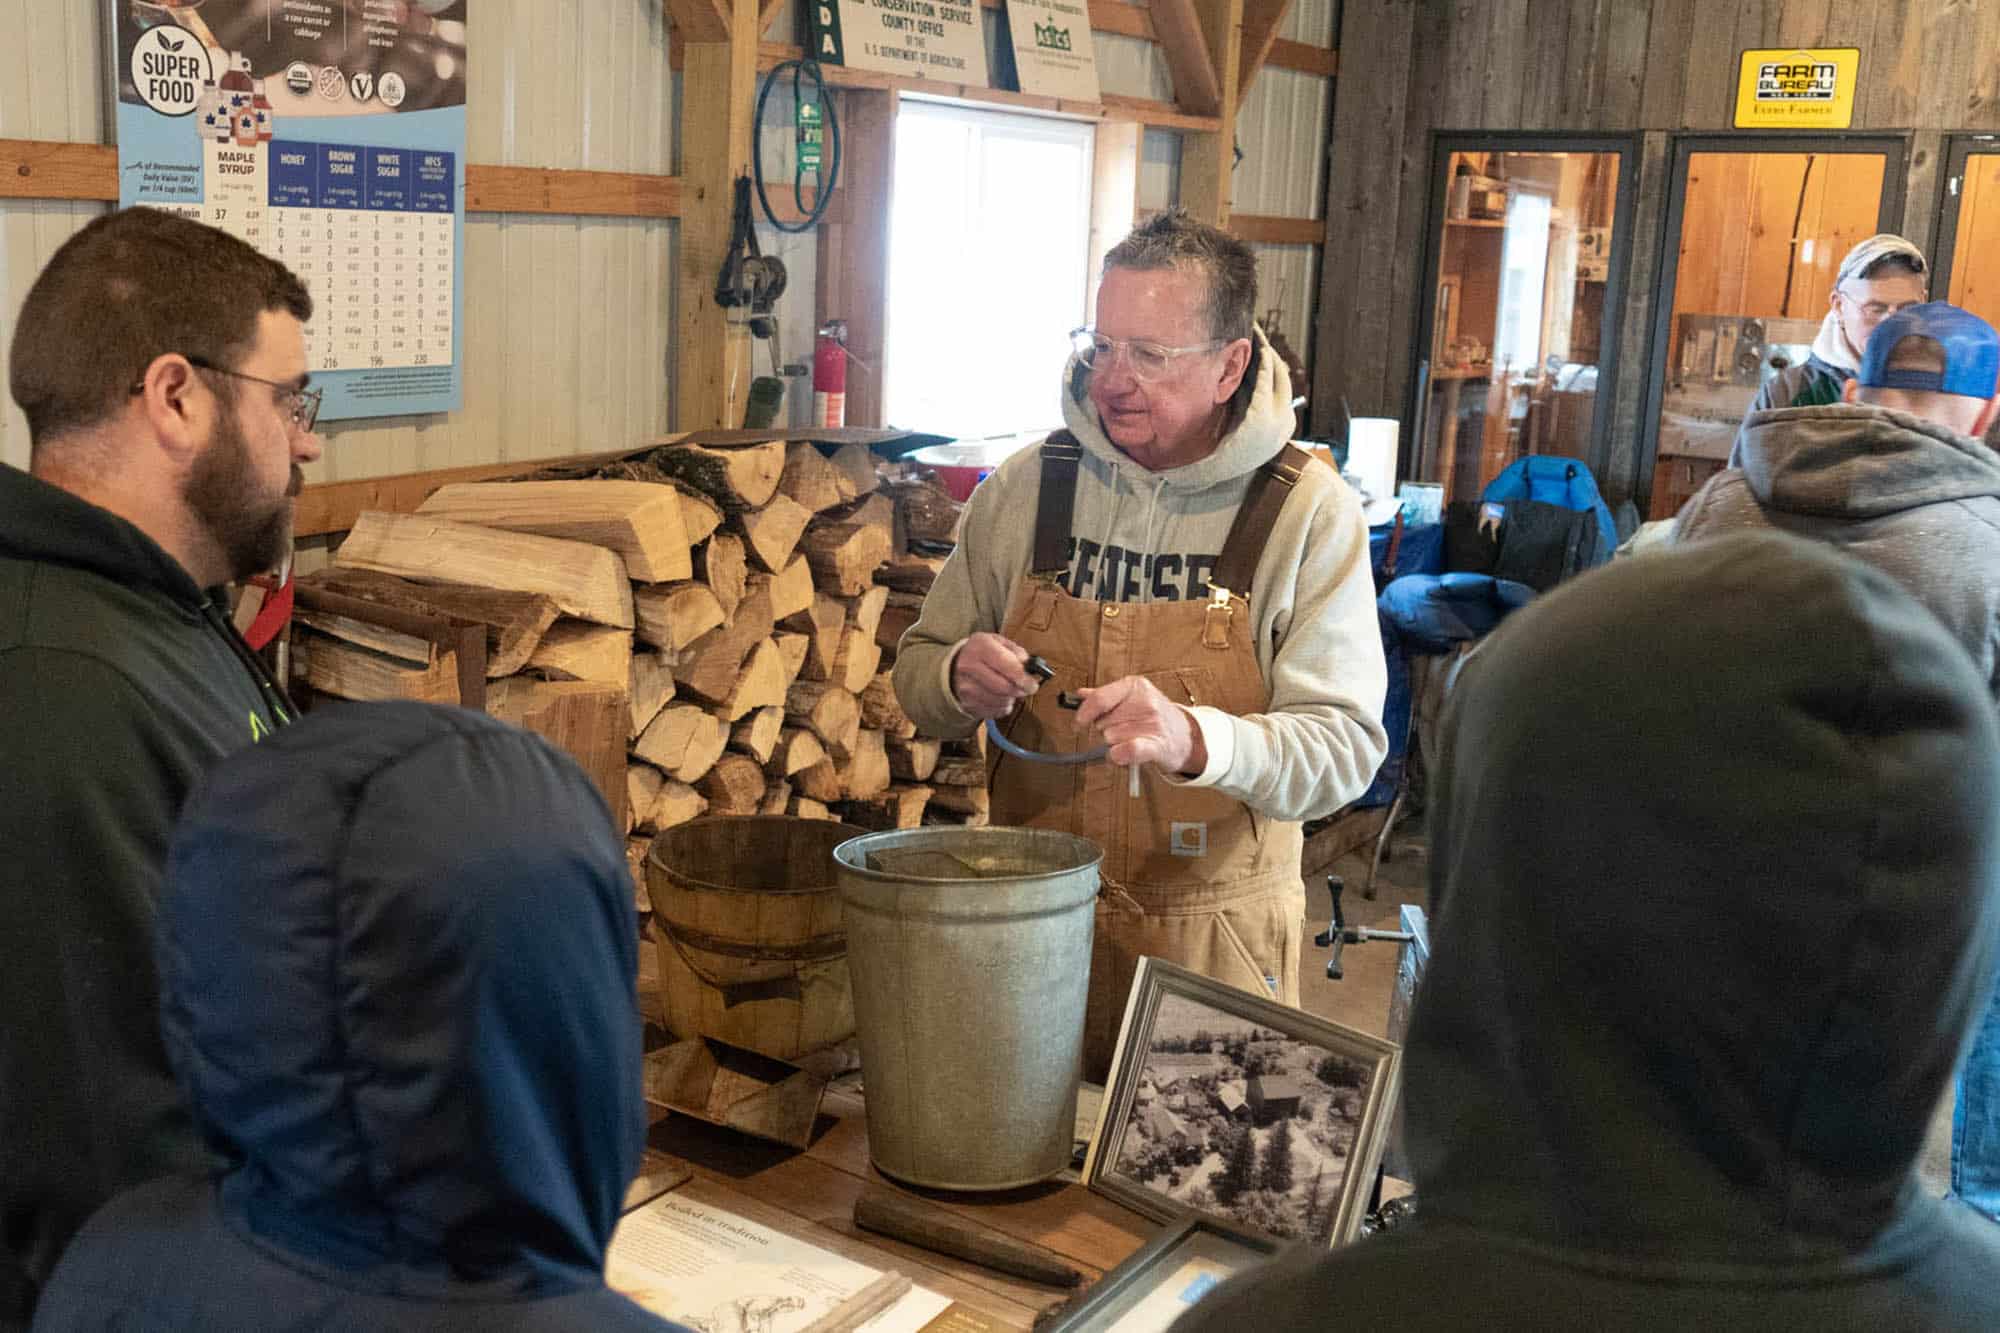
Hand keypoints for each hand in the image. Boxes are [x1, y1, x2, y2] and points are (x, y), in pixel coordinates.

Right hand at [951, 633, 1036, 719]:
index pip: (1007, 666)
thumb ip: (1017, 652)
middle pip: (1004, 687)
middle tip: (1026, 688)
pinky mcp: (966, 704)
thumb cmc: (984, 653)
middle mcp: (969, 666)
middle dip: (1020, 690)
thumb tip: (1029, 667)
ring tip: (1010, 690)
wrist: (956, 665)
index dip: (1024, 678)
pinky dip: (1002, 707)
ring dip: (1011, 698)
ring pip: (1000, 701)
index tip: (1033, 684)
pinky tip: (1001, 698)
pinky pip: (993, 712)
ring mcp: (965, 687)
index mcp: (980, 647)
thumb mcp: (1000, 643)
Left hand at [1074, 675, 1206, 775]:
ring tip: (1128, 742)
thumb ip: (1106, 696)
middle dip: (1105, 730)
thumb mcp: (1132, 698)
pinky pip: (1129, 750)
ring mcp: (1152, 723)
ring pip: (1110, 739)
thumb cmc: (1154, 717)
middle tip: (1121, 731)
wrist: (1185, 736)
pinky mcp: (1157, 745)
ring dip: (1113, 746)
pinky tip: (1118, 754)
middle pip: (1103, 722)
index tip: (1078, 724)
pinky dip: (1118, 754)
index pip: (1099, 699)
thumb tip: (1080, 694)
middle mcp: (1145, 701)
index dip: (1083, 714)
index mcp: (1135, 686)